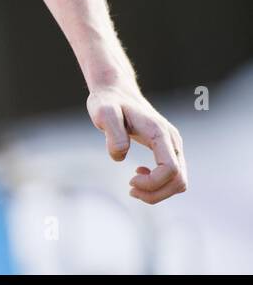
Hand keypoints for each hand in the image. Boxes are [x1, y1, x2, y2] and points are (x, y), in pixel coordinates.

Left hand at [86, 83, 187, 203]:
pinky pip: (174, 175)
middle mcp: (172, 140)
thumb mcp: (103, 113)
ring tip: (133, 185)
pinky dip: (159, 184)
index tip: (129, 180)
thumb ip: (113, 133)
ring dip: (159, 192)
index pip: (171, 169)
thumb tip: (120, 157)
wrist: (115, 91)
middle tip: (130, 190)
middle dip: (156, 193)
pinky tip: (139, 173)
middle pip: (180, 180)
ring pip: (180, 181)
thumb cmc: (107, 102)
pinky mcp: (168, 149)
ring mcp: (173, 145)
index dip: (152, 183)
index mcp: (159, 133)